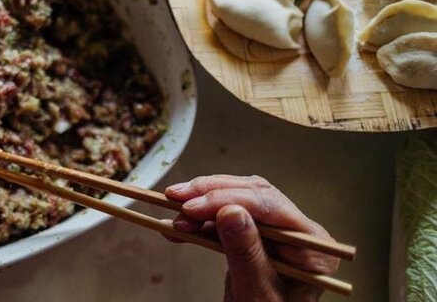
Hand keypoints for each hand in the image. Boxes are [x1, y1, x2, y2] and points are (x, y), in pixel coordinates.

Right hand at [164, 175, 338, 301]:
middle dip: (210, 196)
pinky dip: (200, 223)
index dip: (228, 200)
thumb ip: (247, 254)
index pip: (270, 206)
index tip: (193, 207)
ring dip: (201, 207)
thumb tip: (231, 212)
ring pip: (235, 202)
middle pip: (252, 195)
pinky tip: (178, 227)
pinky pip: (225, 221)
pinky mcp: (254, 238)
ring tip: (174, 218)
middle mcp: (296, 234)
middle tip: (177, 200)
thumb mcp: (258, 294)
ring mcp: (275, 235)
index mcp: (312, 247)